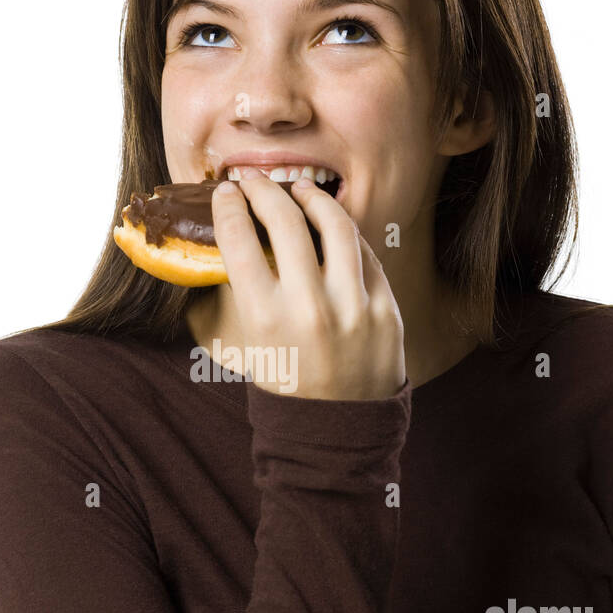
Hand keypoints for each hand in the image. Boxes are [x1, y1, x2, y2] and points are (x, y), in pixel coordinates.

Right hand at [210, 169, 405, 399]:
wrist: (336, 432)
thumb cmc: (285, 383)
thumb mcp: (251, 343)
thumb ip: (244, 290)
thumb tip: (232, 233)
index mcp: (266, 317)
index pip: (239, 238)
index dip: (228, 206)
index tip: (225, 193)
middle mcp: (311, 307)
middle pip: (284, 220)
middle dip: (264, 189)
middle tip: (254, 180)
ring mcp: (355, 307)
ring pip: (336, 225)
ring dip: (312, 197)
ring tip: (299, 189)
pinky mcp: (387, 310)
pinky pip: (366, 254)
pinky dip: (345, 234)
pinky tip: (331, 225)